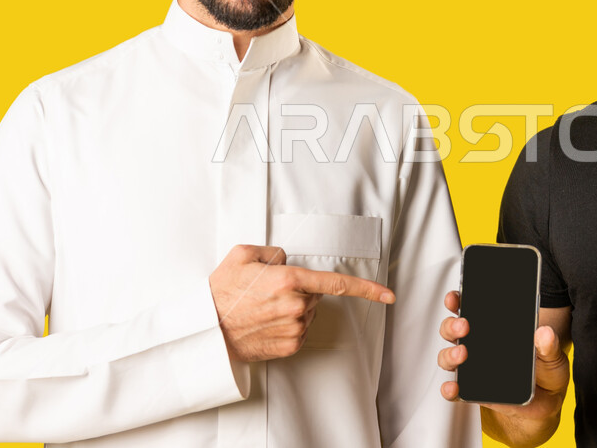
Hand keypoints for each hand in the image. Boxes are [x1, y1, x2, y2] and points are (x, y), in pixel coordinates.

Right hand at [210, 244, 394, 361]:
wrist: (208, 329)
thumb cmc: (222, 292)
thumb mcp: (243, 255)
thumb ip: (273, 251)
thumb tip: (286, 260)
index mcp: (289, 280)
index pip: (337, 283)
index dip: (367, 290)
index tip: (388, 294)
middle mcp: (296, 305)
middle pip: (315, 294)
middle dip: (300, 289)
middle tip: (269, 291)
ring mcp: (295, 328)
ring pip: (308, 312)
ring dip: (294, 307)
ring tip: (264, 308)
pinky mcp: (290, 345)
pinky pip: (300, 329)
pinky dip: (289, 324)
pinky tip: (267, 322)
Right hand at [436, 291, 569, 422]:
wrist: (547, 401)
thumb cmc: (545, 371)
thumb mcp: (551, 354)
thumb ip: (548, 344)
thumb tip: (545, 332)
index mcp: (493, 330)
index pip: (469, 309)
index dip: (457, 301)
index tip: (454, 298)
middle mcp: (478, 346)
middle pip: (452, 330)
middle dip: (452, 325)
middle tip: (464, 326)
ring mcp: (473, 368)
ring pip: (449, 357)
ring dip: (450, 354)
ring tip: (462, 354)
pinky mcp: (473, 391)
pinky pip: (455, 390)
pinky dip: (450, 389)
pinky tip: (453, 387)